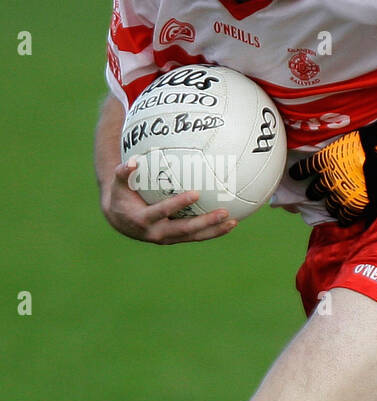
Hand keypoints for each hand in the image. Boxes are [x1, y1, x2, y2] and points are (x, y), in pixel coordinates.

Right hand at [102, 160, 235, 242]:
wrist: (121, 221)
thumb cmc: (122, 197)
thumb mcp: (118, 185)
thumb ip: (123, 173)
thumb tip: (133, 161)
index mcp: (143, 220)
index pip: (162, 212)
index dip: (178, 204)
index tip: (194, 193)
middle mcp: (157, 233)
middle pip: (184, 229)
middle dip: (205, 222)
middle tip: (223, 212)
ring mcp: (169, 238)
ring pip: (194, 236)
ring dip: (214, 230)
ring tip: (233, 222)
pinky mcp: (177, 239)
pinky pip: (197, 236)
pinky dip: (213, 231)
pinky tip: (230, 224)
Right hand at [288, 118, 376, 225]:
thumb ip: (375, 209)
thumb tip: (369, 222)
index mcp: (354, 203)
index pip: (344, 216)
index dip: (343, 218)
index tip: (342, 219)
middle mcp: (339, 192)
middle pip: (330, 204)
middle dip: (330, 206)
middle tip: (330, 205)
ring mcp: (331, 175)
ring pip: (317, 189)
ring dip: (314, 192)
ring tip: (312, 193)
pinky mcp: (327, 158)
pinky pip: (308, 166)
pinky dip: (300, 171)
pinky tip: (293, 174)